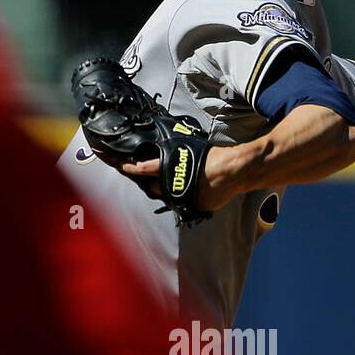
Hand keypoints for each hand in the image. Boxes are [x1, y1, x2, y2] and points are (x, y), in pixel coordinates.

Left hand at [122, 144, 239, 212]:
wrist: (234, 170)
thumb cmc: (213, 156)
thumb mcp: (188, 148)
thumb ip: (173, 156)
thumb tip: (163, 155)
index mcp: (168, 166)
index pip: (142, 168)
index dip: (129, 168)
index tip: (120, 166)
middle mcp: (171, 184)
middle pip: (150, 186)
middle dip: (148, 182)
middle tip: (147, 178)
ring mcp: (181, 197)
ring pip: (165, 196)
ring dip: (165, 190)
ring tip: (174, 182)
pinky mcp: (192, 206)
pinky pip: (182, 202)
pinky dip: (183, 197)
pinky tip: (192, 189)